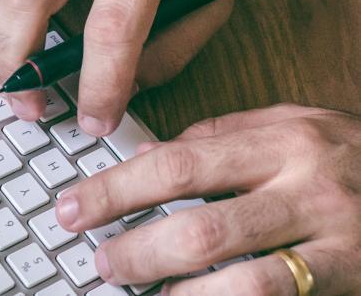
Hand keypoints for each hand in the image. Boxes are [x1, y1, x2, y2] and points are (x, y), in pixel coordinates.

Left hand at [55, 104, 360, 293]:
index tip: (72, 206)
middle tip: (94, 256)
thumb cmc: (354, 159)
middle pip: (197, 219)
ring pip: (236, 272)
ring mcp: (335, 238)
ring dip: (171, 286)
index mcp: (281, 138)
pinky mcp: (350, 279)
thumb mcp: (295, 126)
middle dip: (133, 244)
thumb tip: (152, 155)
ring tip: (131, 286)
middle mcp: (307, 185)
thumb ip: (225, 137)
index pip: (177, 162)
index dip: (115, 188)